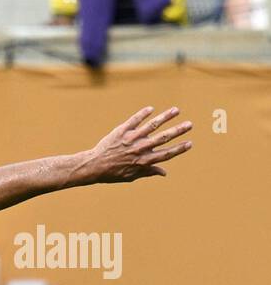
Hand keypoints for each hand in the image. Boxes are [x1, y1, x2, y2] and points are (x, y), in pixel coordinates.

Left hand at [78, 106, 193, 183]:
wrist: (94, 166)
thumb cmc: (113, 173)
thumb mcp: (131, 176)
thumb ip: (148, 172)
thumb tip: (164, 173)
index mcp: (144, 161)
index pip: (166, 154)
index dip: (179, 149)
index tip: (190, 143)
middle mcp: (140, 149)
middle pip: (163, 138)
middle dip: (178, 131)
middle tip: (190, 124)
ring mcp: (131, 139)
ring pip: (151, 126)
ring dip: (165, 117)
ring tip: (176, 110)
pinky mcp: (122, 131)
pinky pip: (134, 120)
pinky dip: (143, 114)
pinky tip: (151, 108)